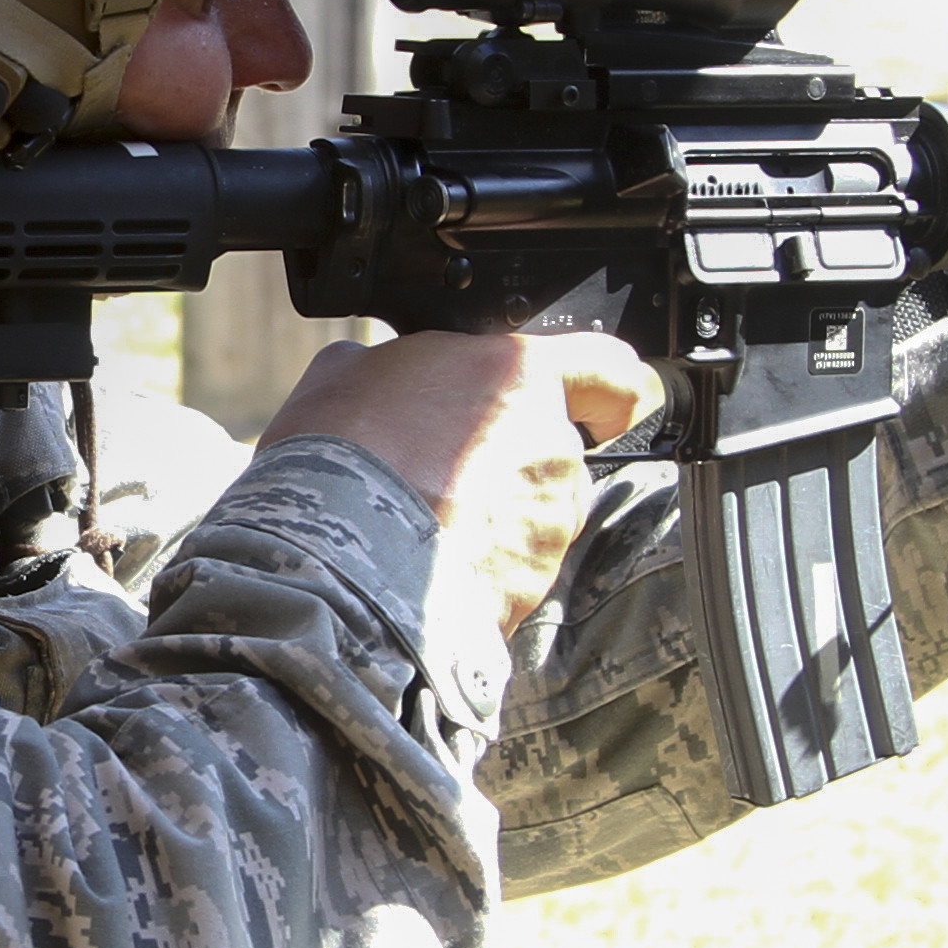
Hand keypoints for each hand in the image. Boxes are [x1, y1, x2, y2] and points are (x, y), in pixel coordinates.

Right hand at [256, 328, 628, 626]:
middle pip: (554, 449)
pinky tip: (427, 568)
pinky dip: (484, 569)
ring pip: (537, 514)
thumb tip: (379, 371)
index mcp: (518, 375)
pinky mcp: (535, 583)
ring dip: (497, 520)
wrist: (337, 556)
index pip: (611, 371)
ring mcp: (550, 521)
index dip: (609, 391)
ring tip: (422, 528)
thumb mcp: (345, 372)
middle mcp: (552, 445)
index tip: (602, 406)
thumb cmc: (340, 455)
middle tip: (442, 476)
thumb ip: (393, 364)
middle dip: (510, 465)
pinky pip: (515, 568)